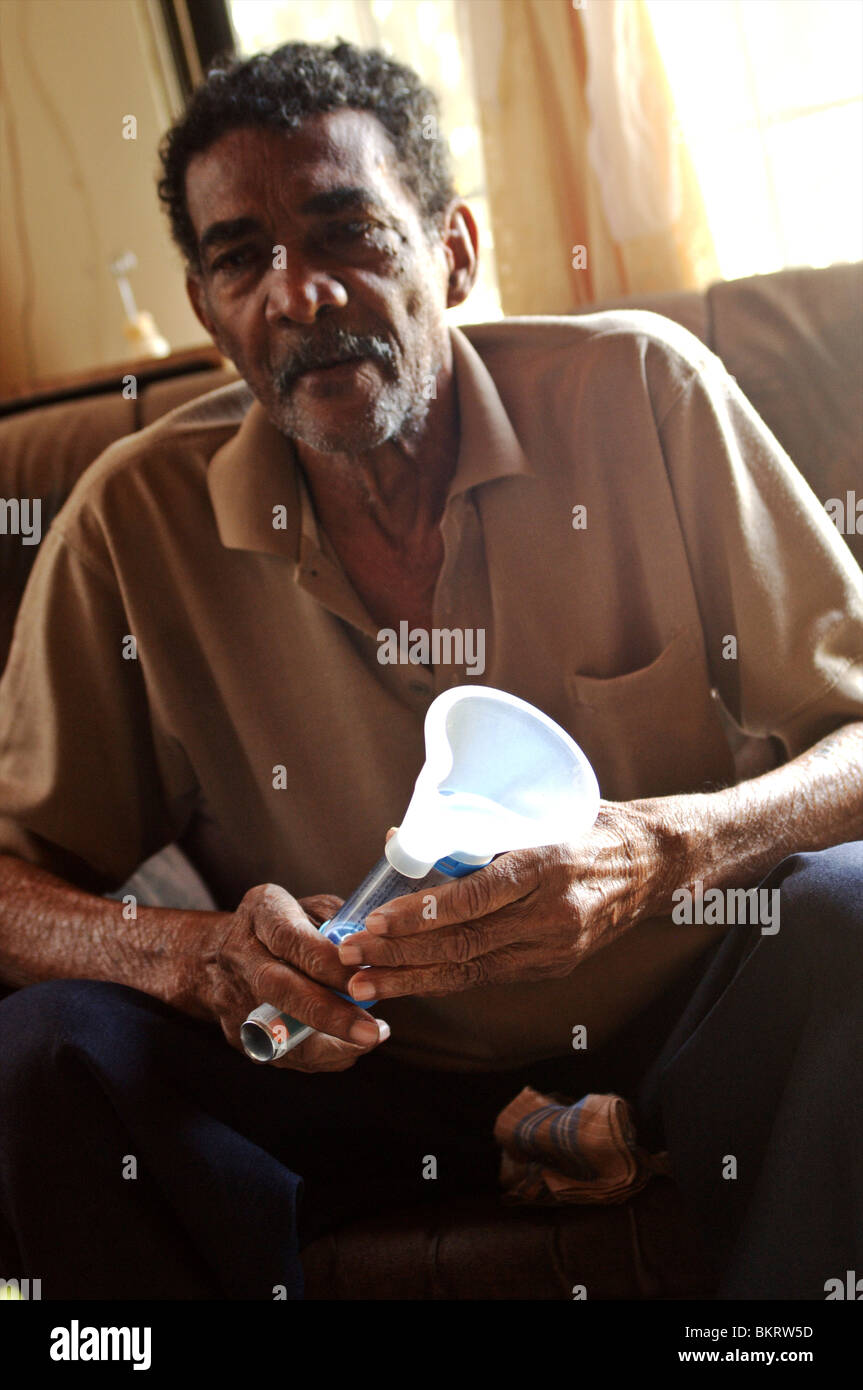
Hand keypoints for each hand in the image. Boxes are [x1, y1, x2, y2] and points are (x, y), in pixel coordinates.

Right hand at [203, 884, 391, 1070]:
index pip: (292, 939)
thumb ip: (338, 920)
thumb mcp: (305, 904)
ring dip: (331, 1045)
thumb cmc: (277, 925)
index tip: (366, 977)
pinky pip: (283, 1053)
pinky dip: (322, 1055)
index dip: (329, 963)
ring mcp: (235, 999)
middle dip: (330, 1014)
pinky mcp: (239, 1034)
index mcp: (261, 915)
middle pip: (282, 990)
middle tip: (370, 1030)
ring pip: (281, 1033)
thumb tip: (372, 949)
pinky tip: (351, 1046)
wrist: (213, 956)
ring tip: (371, 1038)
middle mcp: (240, 956)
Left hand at [337, 801, 679, 1001]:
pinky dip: (442, 979)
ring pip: (471, 969)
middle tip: (350, 955)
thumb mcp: (539, 812)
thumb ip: (476, 829)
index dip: (420, 914)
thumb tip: (402, 837)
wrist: (655, 863)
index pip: (474, 898)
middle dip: (399, 952)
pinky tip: (406, 981)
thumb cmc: (589, 824)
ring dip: (411, 978)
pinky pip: (488, 976)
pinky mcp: (552, 965)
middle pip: (464, 942)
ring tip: (364, 984)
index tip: (376, 918)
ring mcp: (554, 946)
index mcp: (548, 865)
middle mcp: (552, 913)